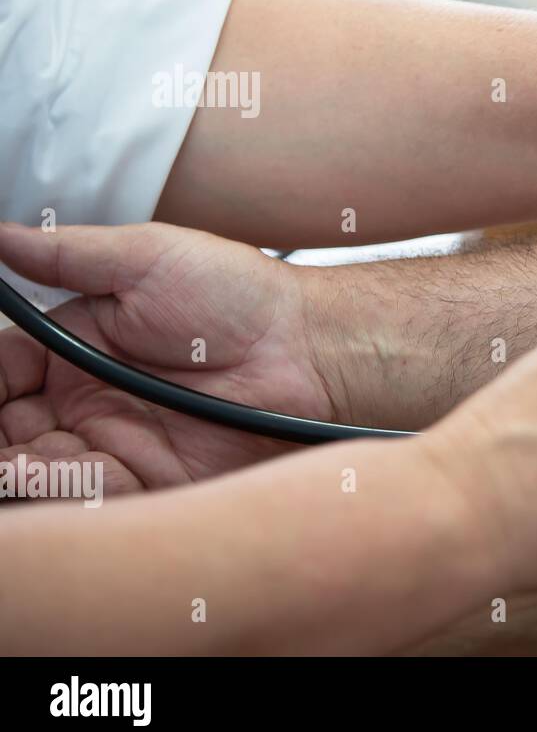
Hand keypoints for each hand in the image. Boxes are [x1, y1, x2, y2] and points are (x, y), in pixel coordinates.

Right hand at [0, 222, 332, 492]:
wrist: (310, 347)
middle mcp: (90, 400)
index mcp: (80, 347)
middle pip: (10, 428)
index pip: (2, 370)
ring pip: (36, 469)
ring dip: (13, 466)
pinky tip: (35, 474)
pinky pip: (87, 495)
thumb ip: (66, 254)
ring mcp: (118, 442)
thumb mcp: (146, 258)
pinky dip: (54, 492)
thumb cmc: (241, 294)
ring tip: (9, 458)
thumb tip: (0, 235)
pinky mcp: (150, 481)